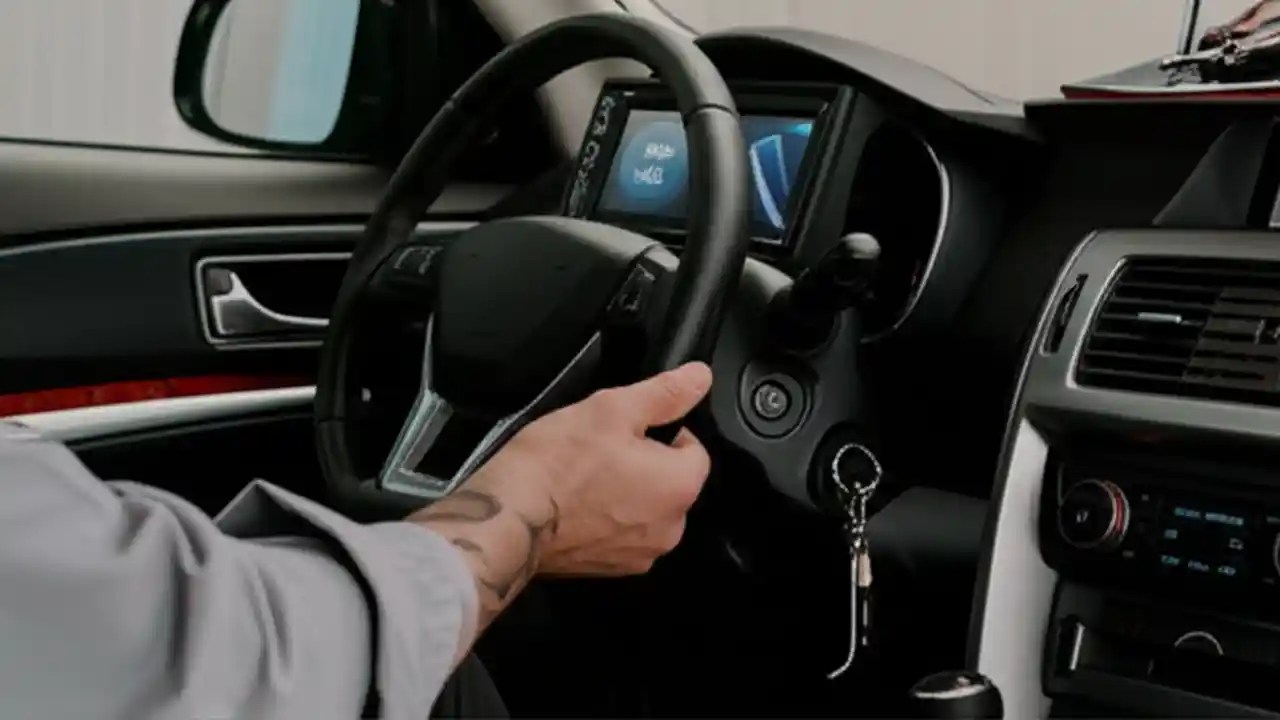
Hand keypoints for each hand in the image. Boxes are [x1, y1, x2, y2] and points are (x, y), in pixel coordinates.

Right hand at [483, 361, 712, 575]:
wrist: (508, 520)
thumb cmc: (559, 461)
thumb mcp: (612, 409)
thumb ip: (664, 394)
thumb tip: (702, 376)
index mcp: (680, 487)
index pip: (695, 451)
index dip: (665, 433)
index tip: (628, 429)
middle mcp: (671, 530)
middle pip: (670, 485)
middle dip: (645, 467)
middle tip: (600, 451)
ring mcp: (639, 556)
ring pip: (645, 512)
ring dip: (626, 496)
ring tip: (583, 480)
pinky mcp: (608, 571)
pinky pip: (619, 537)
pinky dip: (605, 523)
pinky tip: (573, 508)